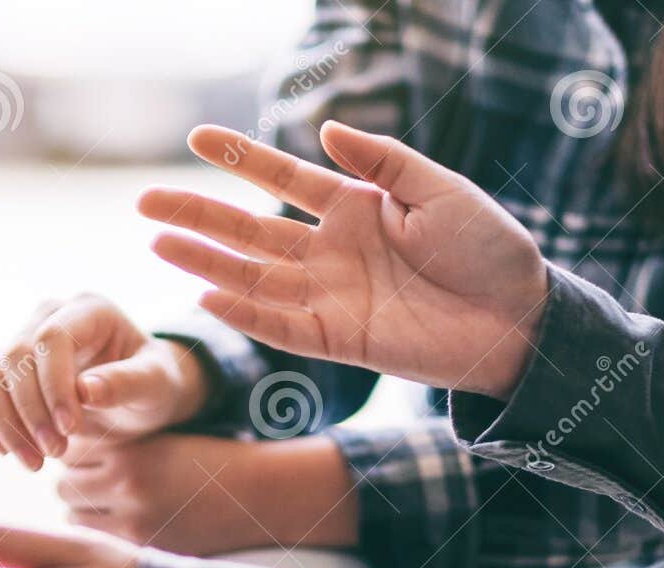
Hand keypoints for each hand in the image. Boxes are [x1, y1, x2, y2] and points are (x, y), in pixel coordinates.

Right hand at [0, 295, 210, 470]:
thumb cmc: (153, 386)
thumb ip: (128, 383)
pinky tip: (5, 452)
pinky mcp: (2, 371)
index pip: (52, 338)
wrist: (137, 397)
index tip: (70, 430)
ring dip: (3, 425)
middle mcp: (47, 317)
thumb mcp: (156, 386)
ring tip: (35, 463)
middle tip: (56, 454)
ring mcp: (19, 341)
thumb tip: (86, 390)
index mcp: (89, 310)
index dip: (53, 386)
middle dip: (29, 413)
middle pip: (13, 357)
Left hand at [58, 433, 357, 556]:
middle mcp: (126, 482)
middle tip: (97, 490)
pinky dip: (100, 538)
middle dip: (75, 488)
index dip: (77, 457)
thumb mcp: (159, 443)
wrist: (257, 495)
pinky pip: (96, 543)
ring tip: (110, 512)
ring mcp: (133, 520)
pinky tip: (123, 530)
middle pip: (63, 487)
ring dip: (83, 515)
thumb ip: (113, 451)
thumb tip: (61, 464)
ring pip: (72, 520)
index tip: (93, 461)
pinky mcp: (143, 548)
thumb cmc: (205, 464)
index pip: (70, 452)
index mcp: (130, 447)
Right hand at [138, 122, 547, 398]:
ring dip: (205, 264)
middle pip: (249, 230)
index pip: (281, 179)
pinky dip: (246, 314)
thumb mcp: (440, 191)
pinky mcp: (338, 341)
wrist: (520, 318)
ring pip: (253, 278)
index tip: (196, 137)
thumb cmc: (489, 248)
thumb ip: (383, 162)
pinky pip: (281, 326)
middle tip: (144, 203)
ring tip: (157, 245)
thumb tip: (328, 130)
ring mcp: (329, 296)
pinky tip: (207, 296)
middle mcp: (330, 252)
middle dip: (197, 217)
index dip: (239, 159)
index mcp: (353, 207)